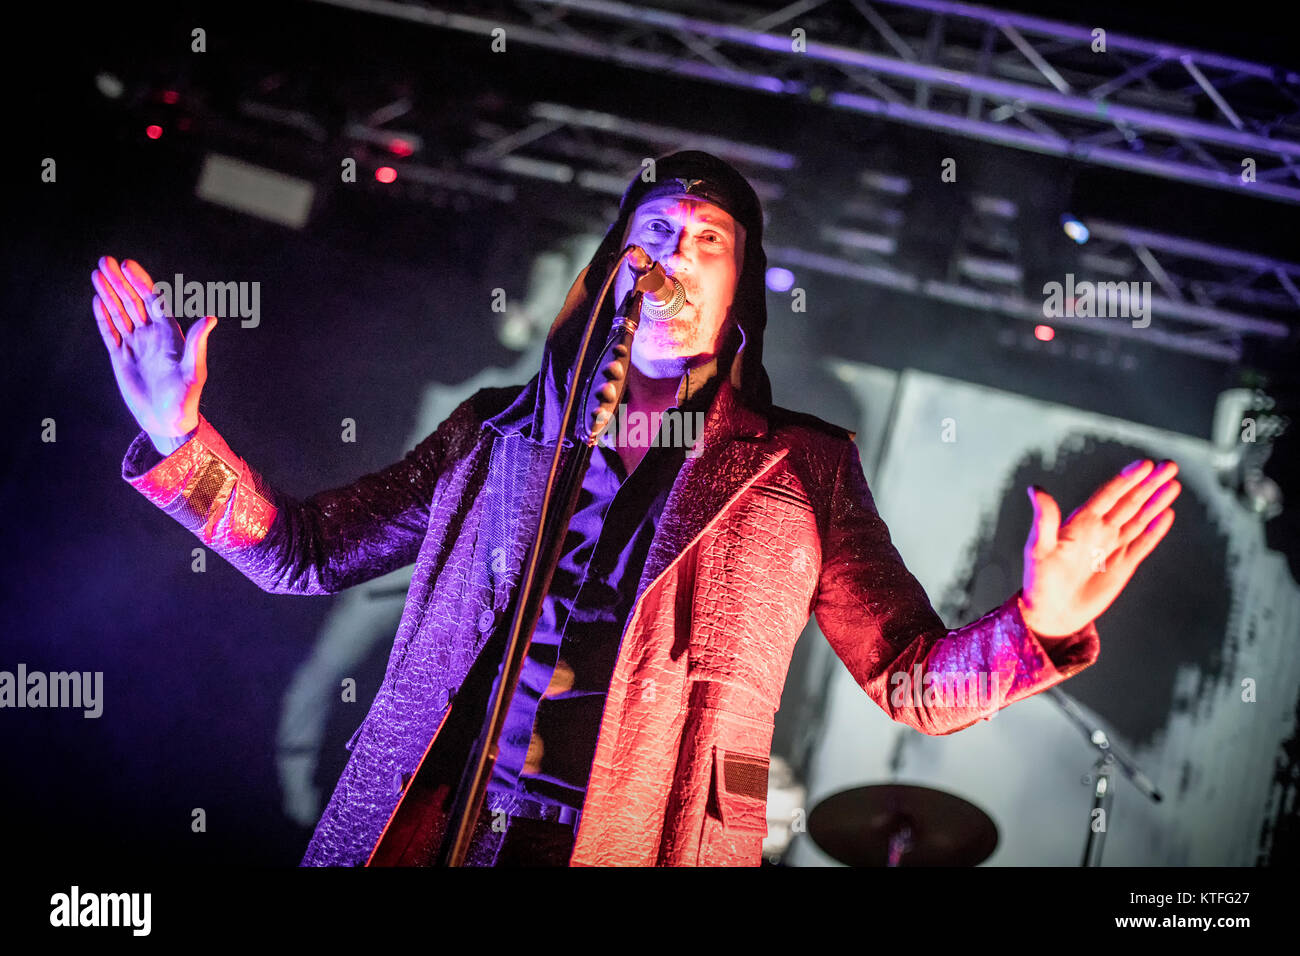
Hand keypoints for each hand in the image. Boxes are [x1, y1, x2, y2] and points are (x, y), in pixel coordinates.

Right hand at [92, 256, 216, 440]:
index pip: (153, 300)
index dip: (141, 282)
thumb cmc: (186, 398)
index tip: (128, 265)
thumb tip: (211, 318)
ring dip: (108, 293)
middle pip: (132, 301)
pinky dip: (103, 317)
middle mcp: (152, 335)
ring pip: (119, 313)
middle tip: (106, 260)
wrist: (168, 421)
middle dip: (119, 281)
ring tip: (97, 273)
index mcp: (170, 334)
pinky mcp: (121, 357)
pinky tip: (97, 300)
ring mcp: (135, 345)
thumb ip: (197, 344)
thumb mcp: (194, 370)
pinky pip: (110, 332)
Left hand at [1020, 459, 1179, 635]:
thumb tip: (1035, 488)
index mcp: (1081, 522)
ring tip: (1173, 484)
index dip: (1127, 479)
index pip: (1109, 494)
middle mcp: (1099, 530)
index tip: (1146, 464)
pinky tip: (1167, 514)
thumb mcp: (1039, 548)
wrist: (1051, 614)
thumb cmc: (1039, 580)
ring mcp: (1112, 547)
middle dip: (1149, 483)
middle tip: (1170, 465)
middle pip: (1129, 501)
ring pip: (1139, 519)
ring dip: (1156, 502)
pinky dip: (1155, 530)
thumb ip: (1044, 519)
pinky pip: (1142, 543)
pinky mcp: (1123, 566)